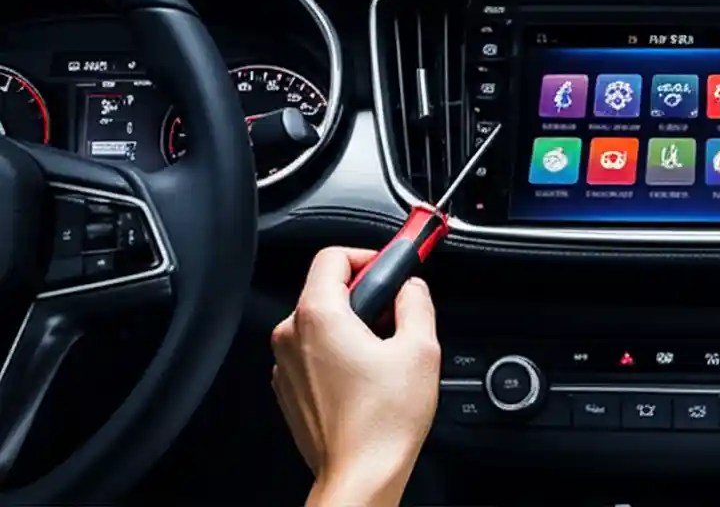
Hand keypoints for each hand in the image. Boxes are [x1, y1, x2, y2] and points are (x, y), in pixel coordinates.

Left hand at [271, 247, 441, 506]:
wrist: (361, 475)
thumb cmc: (384, 422)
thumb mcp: (421, 347)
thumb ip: (416, 301)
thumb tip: (412, 287)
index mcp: (318, 316)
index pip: (334, 256)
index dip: (369, 256)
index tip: (393, 267)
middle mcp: (292, 336)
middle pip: (327, 289)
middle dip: (366, 295)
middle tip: (398, 313)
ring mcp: (285, 365)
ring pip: (322, 323)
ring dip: (353, 326)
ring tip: (385, 354)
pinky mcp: (289, 389)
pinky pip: (314, 353)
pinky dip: (339, 353)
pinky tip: (367, 377)